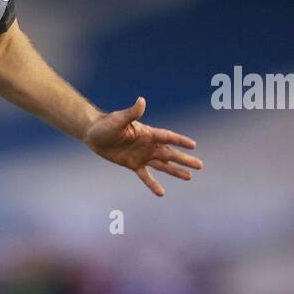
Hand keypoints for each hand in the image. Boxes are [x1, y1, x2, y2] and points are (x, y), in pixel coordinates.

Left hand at [84, 96, 202, 196]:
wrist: (94, 134)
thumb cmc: (106, 124)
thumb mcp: (119, 119)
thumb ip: (132, 113)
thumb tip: (141, 101)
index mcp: (148, 133)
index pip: (168, 137)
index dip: (180, 141)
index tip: (193, 145)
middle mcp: (148, 145)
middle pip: (170, 153)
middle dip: (184, 159)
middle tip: (200, 165)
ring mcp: (142, 155)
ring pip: (163, 165)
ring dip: (175, 171)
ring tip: (189, 177)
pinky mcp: (133, 164)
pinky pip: (145, 176)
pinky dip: (153, 184)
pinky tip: (161, 193)